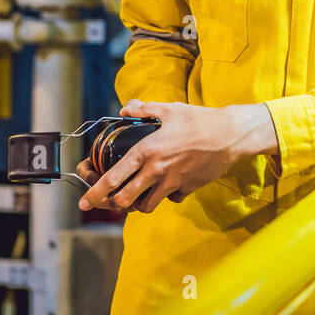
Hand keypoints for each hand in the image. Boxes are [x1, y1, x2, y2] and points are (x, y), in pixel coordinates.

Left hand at [77, 100, 278, 214]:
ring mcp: (172, 182)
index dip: (95, 192)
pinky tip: (169, 186)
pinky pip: (171, 198)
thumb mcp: (169, 109)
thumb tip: (126, 109)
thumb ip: (144, 110)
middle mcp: (156, 170)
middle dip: (113, 203)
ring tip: (137, 196)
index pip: (113, 177)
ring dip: (138, 203)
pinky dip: (167, 196)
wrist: (230, 135)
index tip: (84, 202)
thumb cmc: (199, 120)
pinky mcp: (187, 188)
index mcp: (146, 151)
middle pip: (125, 199)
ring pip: (146, 205)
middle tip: (110, 201)